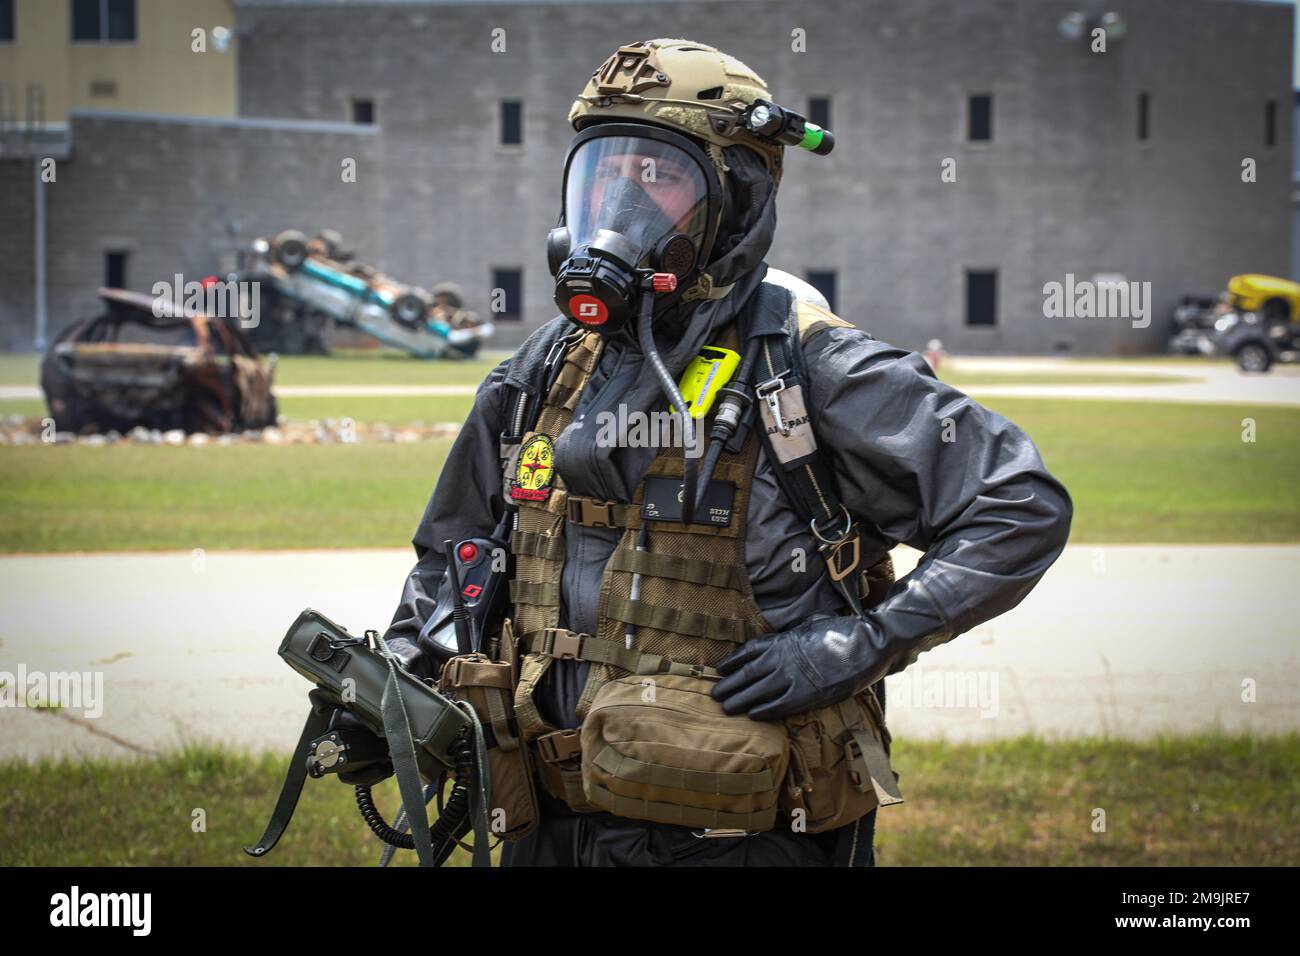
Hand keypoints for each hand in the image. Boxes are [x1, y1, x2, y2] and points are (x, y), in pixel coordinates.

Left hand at [711, 616, 882, 720]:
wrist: (867, 645)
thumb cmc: (842, 630)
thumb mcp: (812, 622)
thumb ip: (795, 631)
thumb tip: (787, 633)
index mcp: (783, 640)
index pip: (749, 651)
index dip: (733, 661)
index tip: (720, 668)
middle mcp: (783, 659)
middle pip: (747, 674)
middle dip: (729, 685)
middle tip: (714, 694)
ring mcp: (794, 679)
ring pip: (758, 692)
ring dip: (740, 700)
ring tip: (725, 707)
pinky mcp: (807, 696)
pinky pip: (779, 706)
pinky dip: (763, 710)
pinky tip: (752, 715)